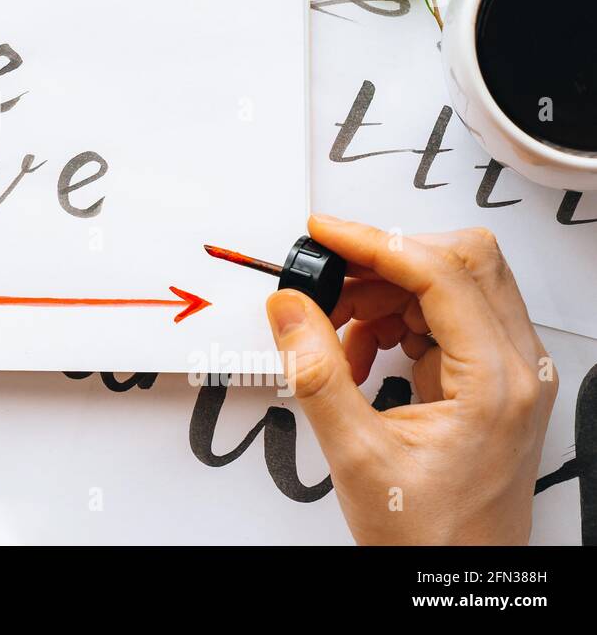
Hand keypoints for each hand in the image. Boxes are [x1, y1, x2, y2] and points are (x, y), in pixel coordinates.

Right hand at [266, 216, 556, 545]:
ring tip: (336, 329)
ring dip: (386, 291)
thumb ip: (318, 374)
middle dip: (385, 259)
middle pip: (462, 261)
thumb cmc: (429, 536)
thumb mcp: (357, 457)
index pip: (443, 274)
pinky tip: (360, 352)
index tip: (325, 232)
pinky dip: (396, 318)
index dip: (376, 241)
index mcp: (497, 383)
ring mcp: (509, 371)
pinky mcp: (491, 378)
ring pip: (453, 282)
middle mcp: (517, 367)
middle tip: (326, 277)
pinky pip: (445, 315)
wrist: (457, 576)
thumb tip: (290, 309)